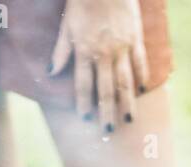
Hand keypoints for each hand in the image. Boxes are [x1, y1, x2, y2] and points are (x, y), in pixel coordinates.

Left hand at [49, 0, 149, 133]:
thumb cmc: (82, 3)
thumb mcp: (66, 26)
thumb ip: (60, 52)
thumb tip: (50, 73)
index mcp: (84, 52)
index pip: (83, 86)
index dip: (83, 104)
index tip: (85, 120)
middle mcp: (104, 54)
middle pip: (105, 89)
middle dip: (107, 112)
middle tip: (109, 131)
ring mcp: (122, 47)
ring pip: (125, 80)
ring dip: (126, 102)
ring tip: (129, 119)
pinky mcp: (135, 38)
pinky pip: (140, 61)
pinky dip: (141, 77)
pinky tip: (140, 91)